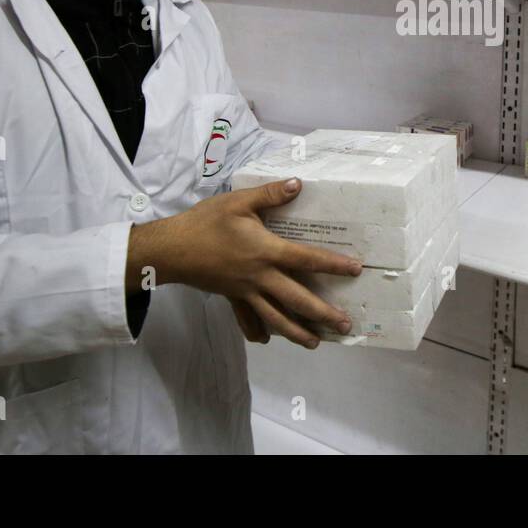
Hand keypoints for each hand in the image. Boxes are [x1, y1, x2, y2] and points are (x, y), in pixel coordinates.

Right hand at [127, 178, 362, 348]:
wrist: (171, 249)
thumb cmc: (206, 222)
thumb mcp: (239, 202)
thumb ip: (269, 194)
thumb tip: (298, 184)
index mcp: (266, 251)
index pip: (307, 259)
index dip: (333, 265)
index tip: (355, 270)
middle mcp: (260, 276)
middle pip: (297, 299)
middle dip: (322, 314)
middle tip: (344, 325)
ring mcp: (245, 291)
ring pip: (275, 317)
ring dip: (297, 331)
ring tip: (316, 343)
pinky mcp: (231, 297)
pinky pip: (246, 318)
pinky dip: (257, 331)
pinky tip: (266, 340)